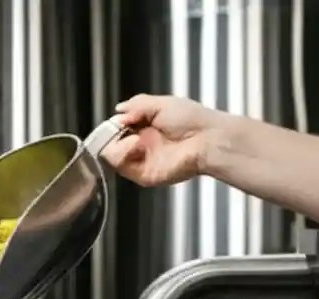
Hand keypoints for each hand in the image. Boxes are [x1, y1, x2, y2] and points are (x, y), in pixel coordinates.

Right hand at [102, 94, 225, 186]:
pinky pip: (120, 167)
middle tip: (121, 129)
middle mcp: (143, 145)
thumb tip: (118, 111)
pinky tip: (136, 147)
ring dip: (117, 145)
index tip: (117, 121)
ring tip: (134, 139)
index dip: (113, 125)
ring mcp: (142, 161)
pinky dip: (123, 155)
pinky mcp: (143, 175)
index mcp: (147, 127)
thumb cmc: (193, 119)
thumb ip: (137, 105)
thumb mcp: (162, 103)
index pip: (118, 128)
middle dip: (110, 135)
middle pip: (110, 143)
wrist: (208, 140)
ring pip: (110, 156)